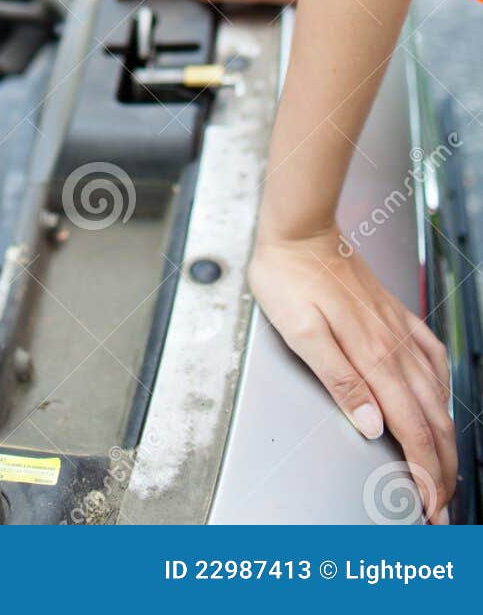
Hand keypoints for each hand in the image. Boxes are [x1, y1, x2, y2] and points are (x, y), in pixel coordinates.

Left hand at [248, 225, 455, 521]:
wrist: (299, 229)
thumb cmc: (289, 275)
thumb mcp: (300, 332)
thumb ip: (339, 380)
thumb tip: (370, 424)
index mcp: (371, 355)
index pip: (410, 430)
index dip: (425, 474)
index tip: (430, 506)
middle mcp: (392, 344)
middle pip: (433, 420)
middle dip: (443, 469)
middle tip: (442, 505)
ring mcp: (397, 329)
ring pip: (437, 394)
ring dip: (447, 438)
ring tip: (446, 468)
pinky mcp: (394, 315)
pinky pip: (433, 358)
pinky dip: (444, 389)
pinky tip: (442, 399)